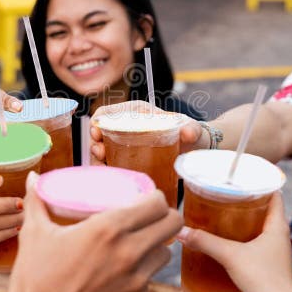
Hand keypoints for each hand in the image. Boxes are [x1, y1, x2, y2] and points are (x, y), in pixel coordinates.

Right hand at [0, 172, 182, 291]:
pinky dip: (140, 275)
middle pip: (172, 224)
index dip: (156, 198)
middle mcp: (129, 252)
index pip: (156, 203)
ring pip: (165, 253)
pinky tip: (121, 275)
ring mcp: (137, 280)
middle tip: (150, 219)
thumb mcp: (34, 233)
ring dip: (155, 246)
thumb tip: (32, 177)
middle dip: (164, 218)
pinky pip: (150, 281)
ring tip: (137, 246)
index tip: (147, 199)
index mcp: (107, 228)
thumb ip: (36, 201)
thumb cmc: (35, 278)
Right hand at [89, 100, 203, 163]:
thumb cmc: (191, 133)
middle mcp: (126, 126)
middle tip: (100, 155)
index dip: (97, 122)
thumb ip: (192, 129)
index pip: (107, 113)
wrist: (196, 150)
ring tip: (104, 168)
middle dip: (94, 144)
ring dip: (98, 160)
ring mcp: (125, 143)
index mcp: (136, 113)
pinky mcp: (127, 159)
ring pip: (102, 150)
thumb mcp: (192, 129)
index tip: (97, 134)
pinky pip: (110, 163)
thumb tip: (187, 133)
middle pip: (99, 134)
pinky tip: (111, 178)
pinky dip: (107, 170)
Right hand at [177, 193, 291, 291]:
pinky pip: (248, 248)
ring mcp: (270, 253)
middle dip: (241, 202)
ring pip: (253, 230)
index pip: (272, 194)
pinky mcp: (263, 268)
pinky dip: (235, 243)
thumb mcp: (231, 256)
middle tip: (219, 195)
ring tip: (214, 217)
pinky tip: (218, 245)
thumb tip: (181, 231)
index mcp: (277, 225)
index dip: (258, 182)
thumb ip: (205, 242)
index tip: (238, 176)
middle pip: (260, 210)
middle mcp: (276, 236)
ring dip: (237, 224)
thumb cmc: (265, 280)